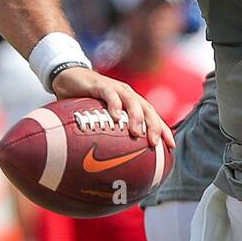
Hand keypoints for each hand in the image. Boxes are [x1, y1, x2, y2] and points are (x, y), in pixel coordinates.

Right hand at [51, 66, 176, 150]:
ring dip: (136, 117)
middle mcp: (128, 95)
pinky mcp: (100, 85)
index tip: (171, 147)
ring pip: (132, 102)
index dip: (163, 130)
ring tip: (137, 133)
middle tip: (154, 144)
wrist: (70, 76)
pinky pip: (110, 94)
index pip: (153, 117)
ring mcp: (116, 89)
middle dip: (154, 126)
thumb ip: (107, 136)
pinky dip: (114, 105)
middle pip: (148, 110)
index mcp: (132, 104)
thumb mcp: (100, 119)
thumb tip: (107, 163)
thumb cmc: (87, 102)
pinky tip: (116, 117)